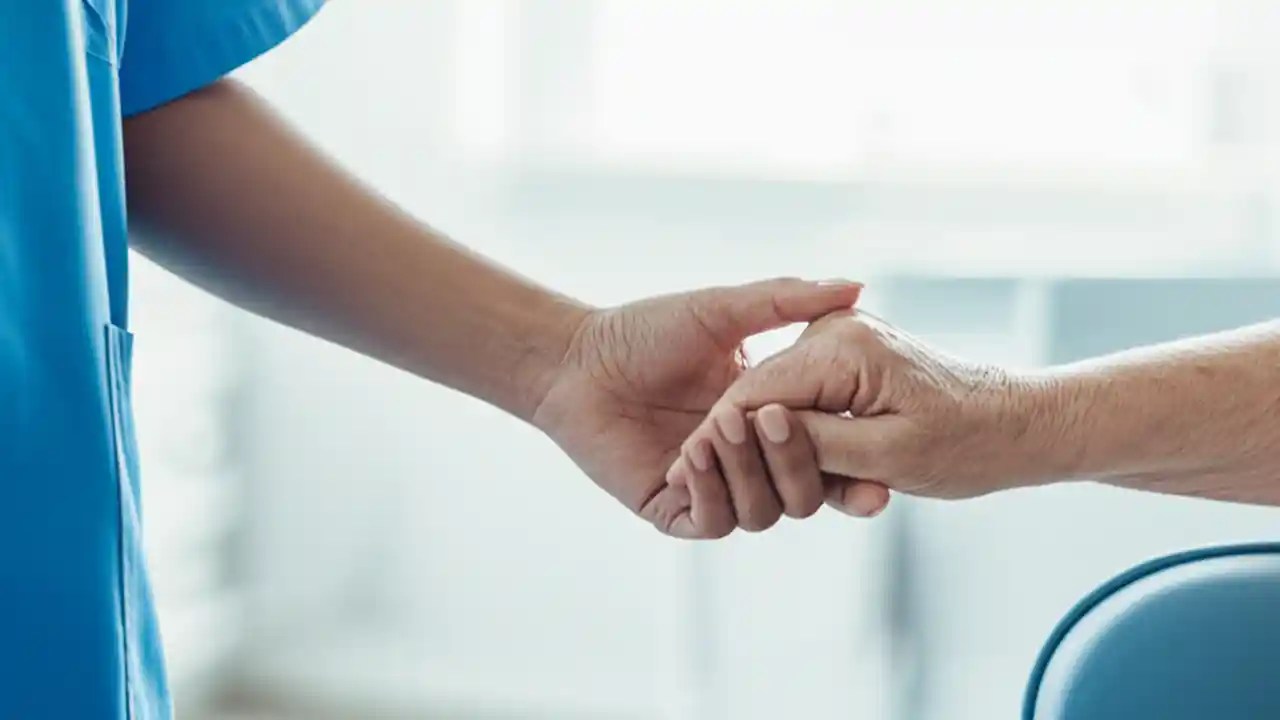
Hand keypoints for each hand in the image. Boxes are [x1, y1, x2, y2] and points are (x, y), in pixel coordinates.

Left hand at [532, 279, 868, 538]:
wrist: (579, 359)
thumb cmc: (647, 330)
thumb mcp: (725, 310)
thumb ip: (789, 302)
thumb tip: (856, 286)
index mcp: (771, 422)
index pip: (830, 457)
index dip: (858, 467)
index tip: (882, 467)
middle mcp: (749, 463)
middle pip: (806, 494)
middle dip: (797, 462)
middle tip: (775, 421)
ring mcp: (713, 490)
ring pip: (762, 512)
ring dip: (749, 472)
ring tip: (721, 426)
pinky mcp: (673, 508)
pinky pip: (713, 521)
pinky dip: (711, 491)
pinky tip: (693, 455)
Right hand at [676, 310, 1050, 500]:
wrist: (1019, 423)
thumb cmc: (968, 442)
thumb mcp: (887, 454)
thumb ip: (814, 441)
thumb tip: (747, 431)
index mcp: (840, 346)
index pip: (753, 393)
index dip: (722, 439)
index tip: (687, 480)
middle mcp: (832, 335)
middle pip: (758, 396)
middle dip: (743, 447)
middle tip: (708, 491)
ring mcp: (838, 346)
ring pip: (777, 404)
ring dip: (774, 450)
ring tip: (768, 489)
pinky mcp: (845, 365)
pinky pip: (803, 405)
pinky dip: (799, 442)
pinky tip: (804, 474)